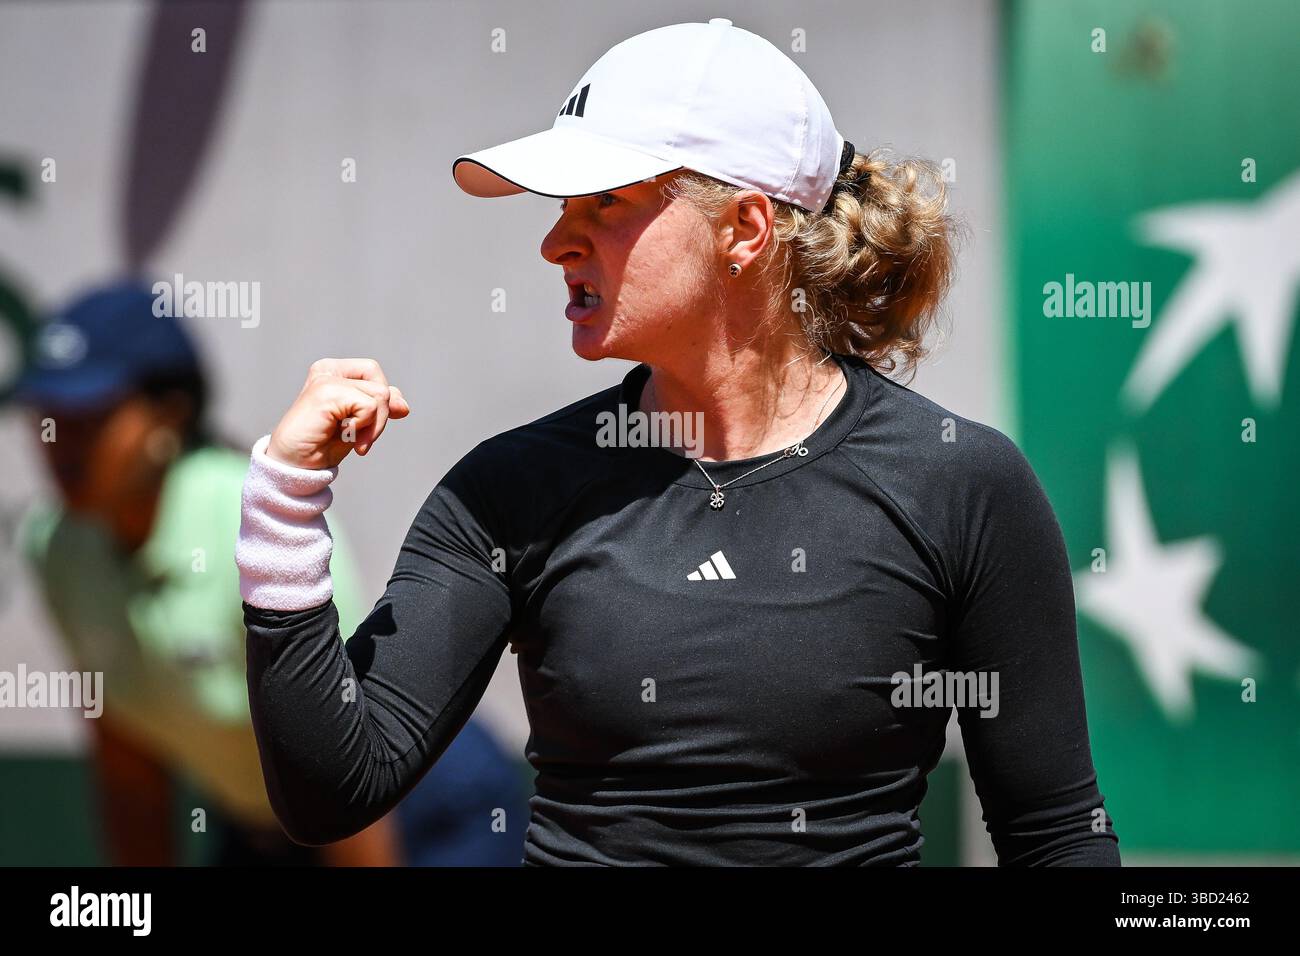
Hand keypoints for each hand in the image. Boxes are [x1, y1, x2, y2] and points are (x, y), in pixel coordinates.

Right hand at [267, 358, 409, 468]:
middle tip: (360, 438)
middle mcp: (328, 370)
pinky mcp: (326, 392)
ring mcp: (326, 379)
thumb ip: (380, 407)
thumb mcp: (359, 423)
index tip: (365, 426)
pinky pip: (370, 407)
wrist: (295, 465)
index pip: (374, 373)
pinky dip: (363, 428)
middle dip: (380, 417)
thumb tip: (403, 405)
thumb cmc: (322, 444)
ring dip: (373, 427)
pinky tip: (343, 435)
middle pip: (381, 385)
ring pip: (380, 396)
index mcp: (334, 371)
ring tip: (351, 438)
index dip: (381, 400)